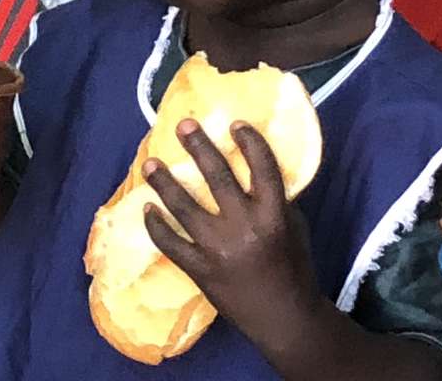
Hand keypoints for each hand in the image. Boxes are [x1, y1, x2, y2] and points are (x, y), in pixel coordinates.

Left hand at [144, 120, 322, 348]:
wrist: (283, 318)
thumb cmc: (294, 268)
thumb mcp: (294, 228)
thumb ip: (275, 200)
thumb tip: (253, 171)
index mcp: (274, 215)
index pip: (262, 167)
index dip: (250, 142)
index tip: (235, 124)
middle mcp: (245, 227)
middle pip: (217, 176)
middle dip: (198, 146)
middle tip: (183, 126)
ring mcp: (218, 249)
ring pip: (184, 207)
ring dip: (164, 183)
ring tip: (150, 164)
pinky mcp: (200, 270)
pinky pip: (170, 243)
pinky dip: (156, 225)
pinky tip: (146, 208)